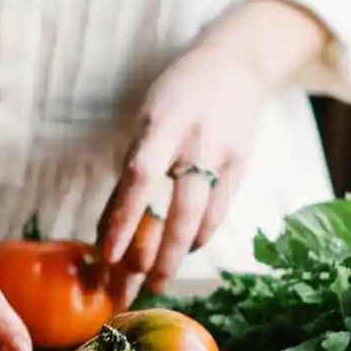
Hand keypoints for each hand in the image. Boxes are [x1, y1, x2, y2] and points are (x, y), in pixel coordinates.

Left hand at [97, 43, 265, 293]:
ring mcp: (225, 154)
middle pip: (181, 210)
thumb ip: (131, 169)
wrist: (234, 65)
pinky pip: (220, 212)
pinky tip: (185, 248)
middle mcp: (197, 139)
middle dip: (160, 254)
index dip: (123, 220)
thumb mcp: (146, 122)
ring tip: (158, 277)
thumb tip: (107, 228)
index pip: (139, 178)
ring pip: (204, 219)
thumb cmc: (175, 98)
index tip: (107, 255)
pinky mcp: (243, 165)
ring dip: (180, 253)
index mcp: (163, 123)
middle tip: (139, 286)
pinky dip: (200, 235)